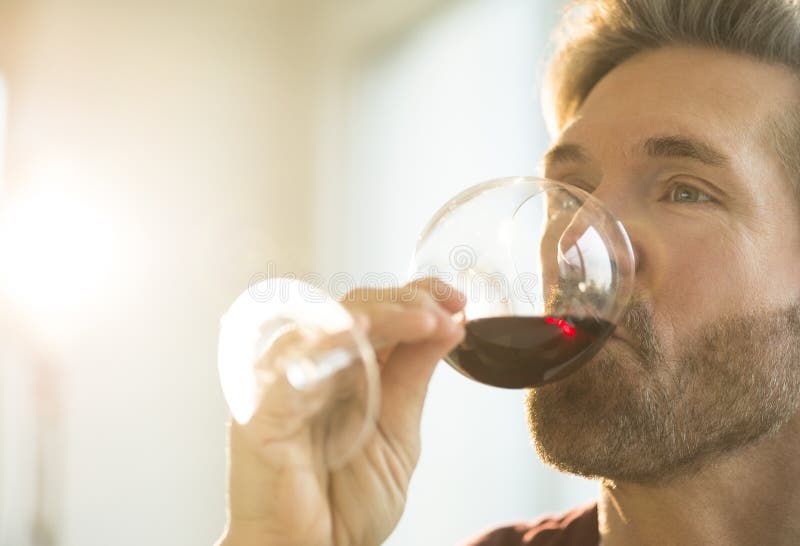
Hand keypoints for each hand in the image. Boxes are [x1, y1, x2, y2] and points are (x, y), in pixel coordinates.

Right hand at [217, 279, 464, 545]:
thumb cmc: (346, 504)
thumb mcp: (398, 432)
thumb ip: (413, 376)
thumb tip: (450, 324)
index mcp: (349, 372)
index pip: (379, 313)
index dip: (416, 296)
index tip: (457, 298)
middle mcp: (316, 368)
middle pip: (355, 308)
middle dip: (406, 301)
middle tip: (445, 311)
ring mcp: (286, 382)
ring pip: (327, 322)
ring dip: (380, 314)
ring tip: (424, 319)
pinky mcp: (261, 406)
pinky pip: (290, 362)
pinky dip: (326, 340)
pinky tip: (360, 329)